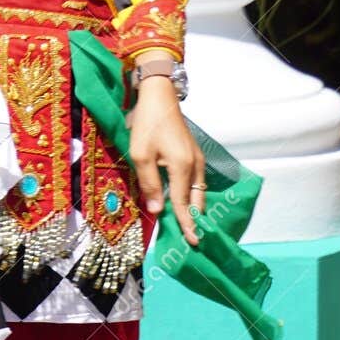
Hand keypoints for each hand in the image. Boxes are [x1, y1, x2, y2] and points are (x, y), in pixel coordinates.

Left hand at [128, 76, 204, 246]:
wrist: (160, 97)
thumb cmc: (147, 124)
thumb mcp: (140, 154)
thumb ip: (149, 183)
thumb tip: (157, 211)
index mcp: (182, 167)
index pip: (182, 203)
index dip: (186, 224)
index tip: (192, 242)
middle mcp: (195, 166)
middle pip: (197, 201)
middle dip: (194, 220)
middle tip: (192, 240)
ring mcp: (198, 160)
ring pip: (199, 192)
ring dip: (194, 209)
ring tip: (189, 226)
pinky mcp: (194, 155)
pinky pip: (197, 183)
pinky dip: (193, 196)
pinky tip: (185, 202)